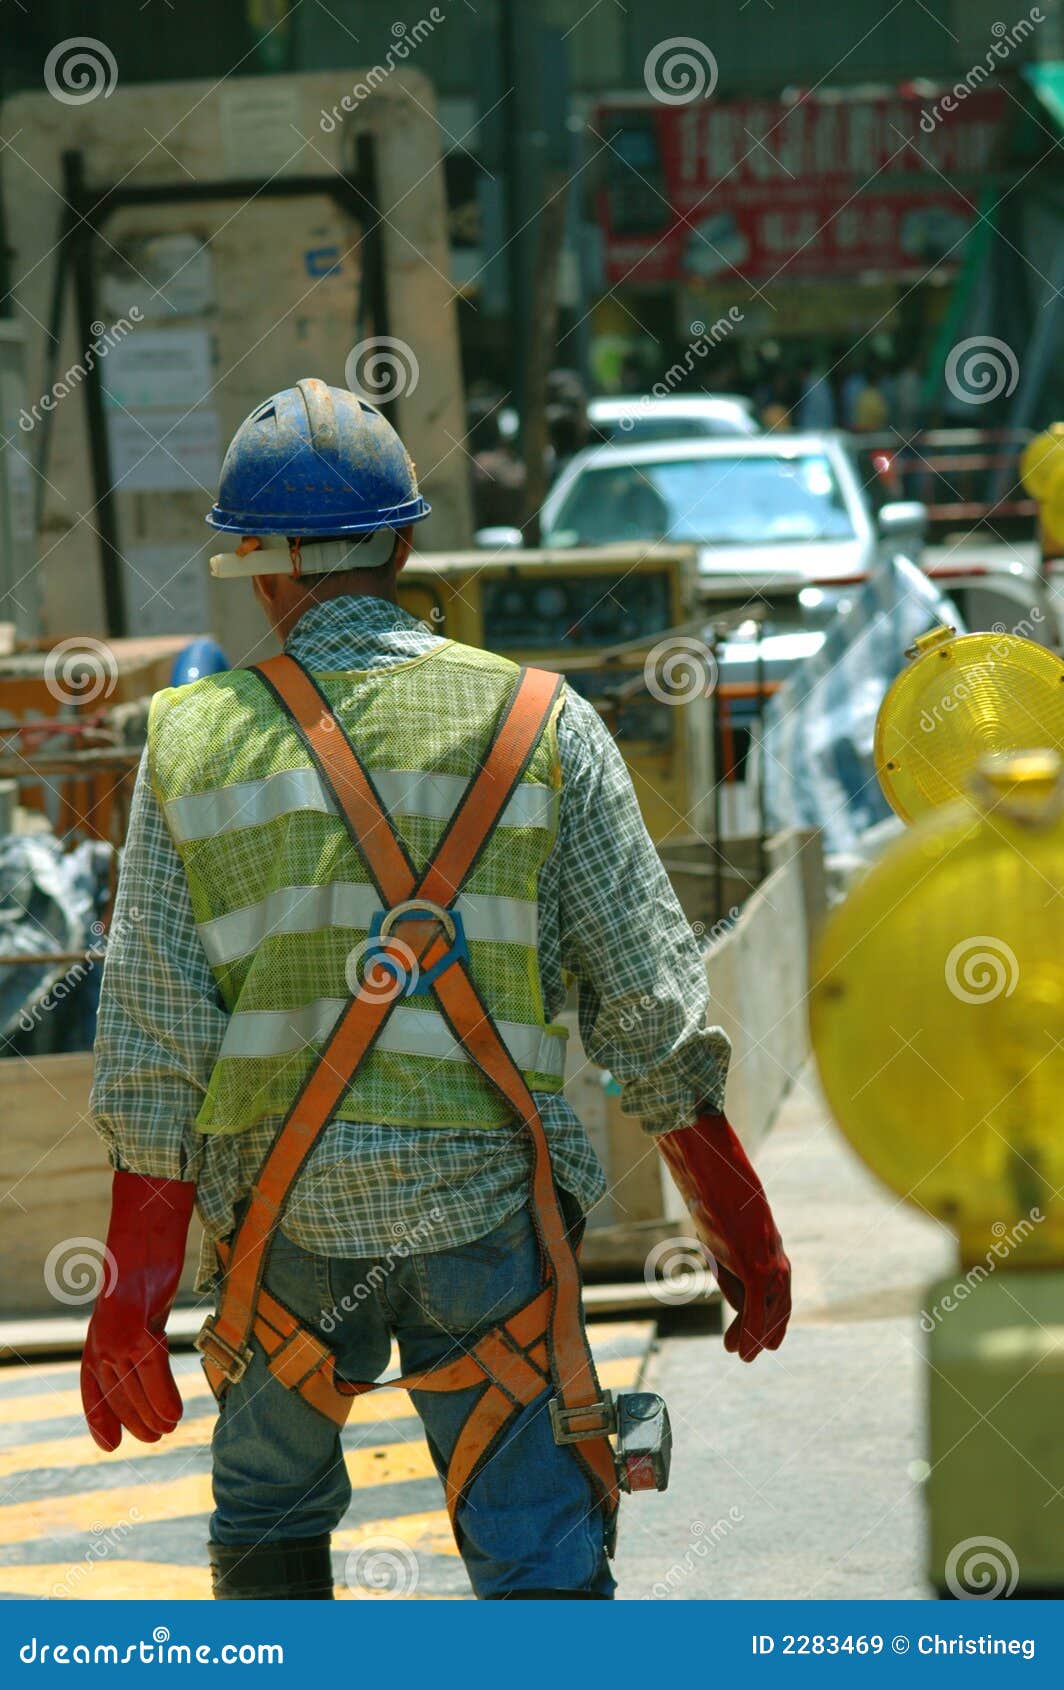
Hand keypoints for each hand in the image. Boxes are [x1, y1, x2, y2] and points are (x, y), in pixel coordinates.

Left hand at [80, 1171, 196, 1449]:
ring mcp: (117, 1334)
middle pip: (116, 1394)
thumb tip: (153, 1348)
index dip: (99, 1417)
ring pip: (133, 1389)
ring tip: (170, 1428)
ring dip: (153, 1416)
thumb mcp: (141, 1300)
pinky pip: (151, 1372)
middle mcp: (101, 1338)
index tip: (110, 1445)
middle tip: (158, 1435)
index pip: (91, 1386)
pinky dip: (164, 1397)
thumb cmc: (147, 1258)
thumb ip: (141, 1327)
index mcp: (98, 1333)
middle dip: (135, 1421)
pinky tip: (175, 1414)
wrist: (146, 1224)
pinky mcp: (137, 1326)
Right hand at [658, 1109, 790, 1361]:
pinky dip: (754, 1331)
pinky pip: (759, 1307)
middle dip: (770, 1326)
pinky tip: (744, 1349)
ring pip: (771, 1307)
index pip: (772, 1283)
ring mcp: (767, 1258)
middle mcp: (773, 1251)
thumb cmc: (713, 1181)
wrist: (709, 1163)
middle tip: (757, 1352)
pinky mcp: (757, 1264)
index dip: (768, 1309)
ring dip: (759, 1335)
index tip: (758, 1329)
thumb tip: (718, 1260)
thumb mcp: (721, 1215)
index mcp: (766, 1240)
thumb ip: (726, 1240)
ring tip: (745, 1357)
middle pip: (779, 1299)